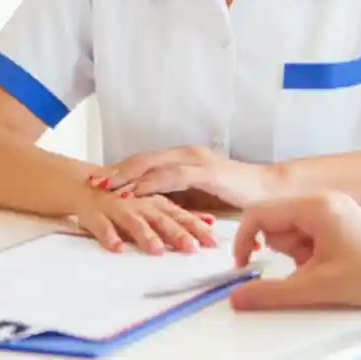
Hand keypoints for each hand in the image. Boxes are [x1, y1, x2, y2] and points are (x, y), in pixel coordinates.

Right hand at [71, 185, 217, 254]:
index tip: (213, 243)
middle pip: (161, 217)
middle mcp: (139, 203)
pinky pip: (101, 225)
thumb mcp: (154, 204)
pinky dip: (109, 235)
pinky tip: (116, 247)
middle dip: (176, 232)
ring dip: (145, 234)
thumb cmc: (123, 200)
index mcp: (155, 201)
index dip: (197, 228)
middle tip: (191, 248)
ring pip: (133, 220)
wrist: (84, 186)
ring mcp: (116, 207)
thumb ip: (179, 215)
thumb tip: (210, 222)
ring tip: (156, 249)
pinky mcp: (94, 213)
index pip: (180, 215)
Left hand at [91, 146, 284, 207]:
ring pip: (152, 165)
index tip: (98, 178)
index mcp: (182, 158)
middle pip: (142, 159)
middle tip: (92, 181)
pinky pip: (172, 177)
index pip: (144, 161)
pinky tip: (135, 192)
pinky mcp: (206, 172)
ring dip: (128, 176)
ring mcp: (195, 160)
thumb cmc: (235, 194)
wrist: (268, 190)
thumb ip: (177, 195)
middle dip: (116, 170)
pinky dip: (151, 183)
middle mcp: (186, 154)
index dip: (120, 169)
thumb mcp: (198, 195)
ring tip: (107, 187)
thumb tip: (152, 206)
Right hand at [229, 193, 360, 310]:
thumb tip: (241, 296)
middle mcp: (322, 202)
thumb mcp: (318, 287)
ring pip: (290, 232)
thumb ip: (273, 293)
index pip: (260, 213)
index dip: (244, 238)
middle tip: (307, 268)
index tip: (242, 264)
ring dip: (298, 255)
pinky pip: (307, 237)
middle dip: (285, 251)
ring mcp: (331, 211)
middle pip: (275, 223)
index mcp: (315, 206)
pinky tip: (330, 266)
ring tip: (323, 268)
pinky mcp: (337, 223)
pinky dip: (310, 256)